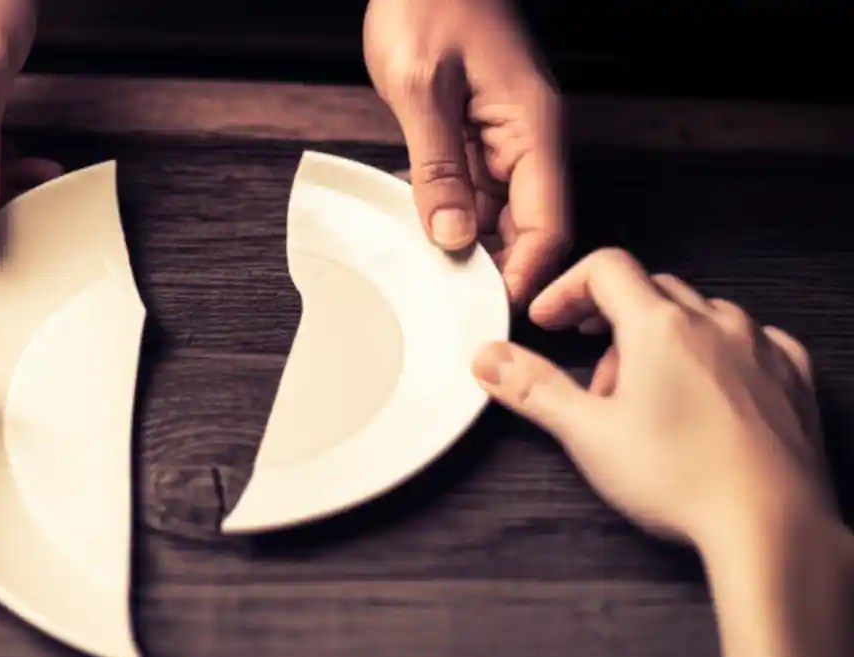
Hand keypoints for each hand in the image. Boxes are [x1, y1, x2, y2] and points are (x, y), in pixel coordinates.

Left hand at [364, 0, 567, 303]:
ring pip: (500, 218)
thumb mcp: (422, 86)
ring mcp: (504, 141)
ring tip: (437, 287)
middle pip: (529, 230)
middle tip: (455, 312)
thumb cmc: (430, 2)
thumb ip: (435, 164)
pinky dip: (454, 219)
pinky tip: (426, 240)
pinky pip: (475, 193)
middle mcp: (528, 141)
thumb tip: (449, 235)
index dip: (527, 275)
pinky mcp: (477, 137)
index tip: (491, 311)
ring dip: (472, 250)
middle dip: (498, 272)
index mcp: (533, 130)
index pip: (548, 225)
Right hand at [471, 249, 832, 548]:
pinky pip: (751, 342)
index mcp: (659, 326)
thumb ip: (534, 387)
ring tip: (646, 390)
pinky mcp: (792, 377)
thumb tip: (488, 357)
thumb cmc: (682, 479)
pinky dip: (719, 353)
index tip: (549, 321)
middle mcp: (715, 323)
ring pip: (701, 314)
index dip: (567, 289)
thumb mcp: (588, 434)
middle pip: (651, 289)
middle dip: (612, 318)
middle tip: (590, 364)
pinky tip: (708, 391)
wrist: (771, 526)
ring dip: (664, 336)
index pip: (605, 269)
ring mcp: (760, 347)